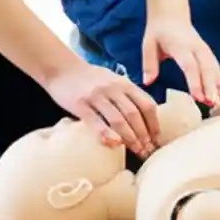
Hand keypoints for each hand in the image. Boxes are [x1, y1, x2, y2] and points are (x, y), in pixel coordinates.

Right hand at [43, 61, 160, 156]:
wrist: (62, 68)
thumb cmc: (90, 77)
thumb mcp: (114, 80)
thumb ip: (127, 93)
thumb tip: (144, 113)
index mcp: (125, 84)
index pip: (147, 104)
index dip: (154, 123)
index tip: (157, 139)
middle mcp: (114, 89)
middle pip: (135, 114)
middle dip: (144, 135)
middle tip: (148, 151)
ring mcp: (97, 96)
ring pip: (119, 119)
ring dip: (130, 138)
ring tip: (136, 151)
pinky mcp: (80, 105)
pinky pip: (96, 121)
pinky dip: (107, 133)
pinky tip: (115, 144)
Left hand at [142, 16, 219, 106]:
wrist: (171, 14)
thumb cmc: (159, 31)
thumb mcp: (148, 45)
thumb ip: (149, 64)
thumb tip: (148, 82)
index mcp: (181, 47)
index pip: (190, 67)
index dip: (195, 83)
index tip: (199, 98)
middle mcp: (196, 48)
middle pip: (207, 69)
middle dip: (211, 87)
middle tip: (214, 104)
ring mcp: (204, 50)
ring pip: (215, 68)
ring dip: (219, 85)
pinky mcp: (207, 52)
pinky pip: (216, 66)